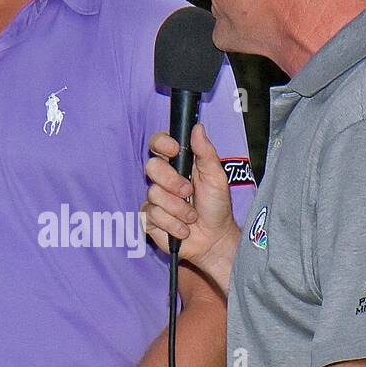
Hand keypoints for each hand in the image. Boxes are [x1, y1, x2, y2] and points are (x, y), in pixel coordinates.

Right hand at [144, 122, 240, 290]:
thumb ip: (206, 152)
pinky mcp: (149, 219)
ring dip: (179, 209)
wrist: (214, 239)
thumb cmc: (216, 206)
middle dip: (173, 182)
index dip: (161, 143)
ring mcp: (154, 199)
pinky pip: (153, 216)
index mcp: (177, 163)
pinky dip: (173, 225)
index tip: (174, 150)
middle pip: (151, 167)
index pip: (158, 143)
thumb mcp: (216, 177)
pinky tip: (183, 229)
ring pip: (155, 195)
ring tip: (191, 216)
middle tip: (189, 192)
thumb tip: (197, 127)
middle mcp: (163, 179)